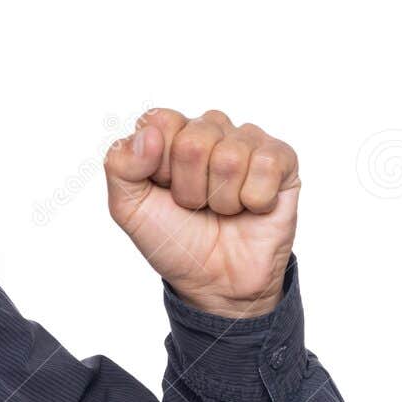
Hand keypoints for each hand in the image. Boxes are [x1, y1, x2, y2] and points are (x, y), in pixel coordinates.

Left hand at [103, 108, 298, 318]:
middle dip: (188, 188)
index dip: (157, 165)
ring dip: (221, 199)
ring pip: (230, 156)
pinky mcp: (281, 159)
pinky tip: (250, 208)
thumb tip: (148, 134)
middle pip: (194, 140)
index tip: (162, 189)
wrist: (214, 280)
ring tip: (221, 210)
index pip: (160, 121)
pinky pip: (266, 165)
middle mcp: (209, 130)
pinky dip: (253, 200)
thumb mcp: (127, 208)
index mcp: (170, 134)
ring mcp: (247, 142)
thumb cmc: (173, 239)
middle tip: (194, 206)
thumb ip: (119, 166)